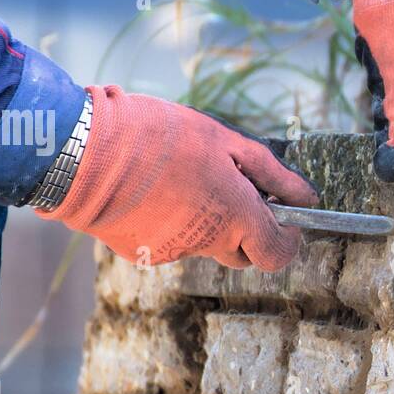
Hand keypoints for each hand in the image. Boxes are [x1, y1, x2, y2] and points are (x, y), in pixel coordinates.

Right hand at [38, 85, 317, 270]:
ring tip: (180, 179)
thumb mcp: (223, 141)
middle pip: (243, 252)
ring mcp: (176, 252)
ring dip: (205, 221)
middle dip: (246, 229)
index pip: (278, 253)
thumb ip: (271, 174)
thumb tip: (308, 198)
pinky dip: (171, 223)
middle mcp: (210, 243)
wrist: (85, 155)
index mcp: (236, 216)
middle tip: (230, 189)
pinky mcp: (145, 255)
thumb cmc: (158, 137)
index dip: (286, 239)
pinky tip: (154, 191)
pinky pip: (172, 242)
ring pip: (205, 244)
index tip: (282, 218)